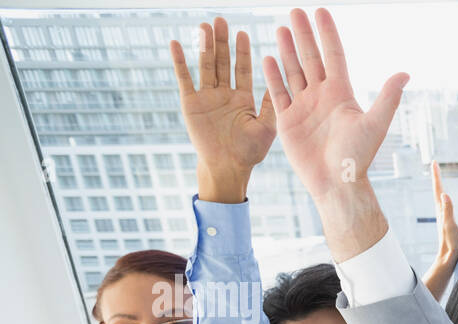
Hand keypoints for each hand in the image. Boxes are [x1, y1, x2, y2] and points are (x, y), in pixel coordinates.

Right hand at [170, 17, 274, 201]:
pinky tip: (176, 44)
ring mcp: (206, 98)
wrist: (227, 168)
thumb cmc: (250, 153)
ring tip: (204, 26)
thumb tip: (281, 82)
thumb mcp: (267, 127)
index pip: (242, 69)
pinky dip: (180, 62)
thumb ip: (272, 105)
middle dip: (222, 42)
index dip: (242, 51)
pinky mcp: (190, 104)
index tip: (242, 32)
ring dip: (204, 46)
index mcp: (242, 99)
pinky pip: (185, 79)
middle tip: (221, 20)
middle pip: (223, 62)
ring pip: (205, 66)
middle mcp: (224, 94)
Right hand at [261, 8, 407, 202]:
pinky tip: (267, 57)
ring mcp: (304, 107)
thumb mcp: (375, 124)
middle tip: (295, 11)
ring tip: (281, 28)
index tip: (321, 11)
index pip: (334, 56)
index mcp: (342, 94)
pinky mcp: (288, 121)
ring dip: (287, 50)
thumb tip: (405, 73)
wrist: (337, 183)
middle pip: (311, 58)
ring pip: (293, 72)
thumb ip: (388, 97)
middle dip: (303, 34)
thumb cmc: (358, 157)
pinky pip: (278, 93)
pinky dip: (273, 76)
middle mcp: (322, 97)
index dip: (327, 34)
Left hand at [422, 160, 457, 299]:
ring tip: (438, 177)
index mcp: (441, 210)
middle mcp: (441, 212)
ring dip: (439, 186)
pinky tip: (445, 199)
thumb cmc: (450, 243)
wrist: (449, 259)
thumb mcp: (450, 225)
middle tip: (435, 165)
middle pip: (438, 190)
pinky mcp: (447, 222)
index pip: (439, 189)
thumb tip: (444, 194)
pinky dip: (444, 197)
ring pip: (440, 197)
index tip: (434, 162)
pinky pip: (444, 205)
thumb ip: (448, 210)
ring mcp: (443, 217)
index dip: (437, 176)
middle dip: (437, 177)